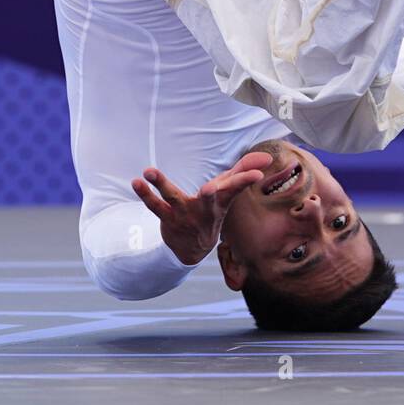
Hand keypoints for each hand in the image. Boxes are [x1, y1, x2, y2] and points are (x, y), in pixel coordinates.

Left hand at [131, 152, 273, 265]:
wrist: (192, 248)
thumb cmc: (212, 210)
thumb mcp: (227, 192)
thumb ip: (242, 170)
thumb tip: (266, 157)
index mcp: (222, 201)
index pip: (236, 189)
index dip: (246, 180)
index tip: (258, 174)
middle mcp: (205, 209)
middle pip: (210, 198)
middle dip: (212, 193)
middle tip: (210, 189)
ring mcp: (185, 215)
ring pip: (173, 198)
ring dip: (162, 185)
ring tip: (149, 171)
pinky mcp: (167, 219)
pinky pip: (155, 206)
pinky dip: (145, 194)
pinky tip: (137, 181)